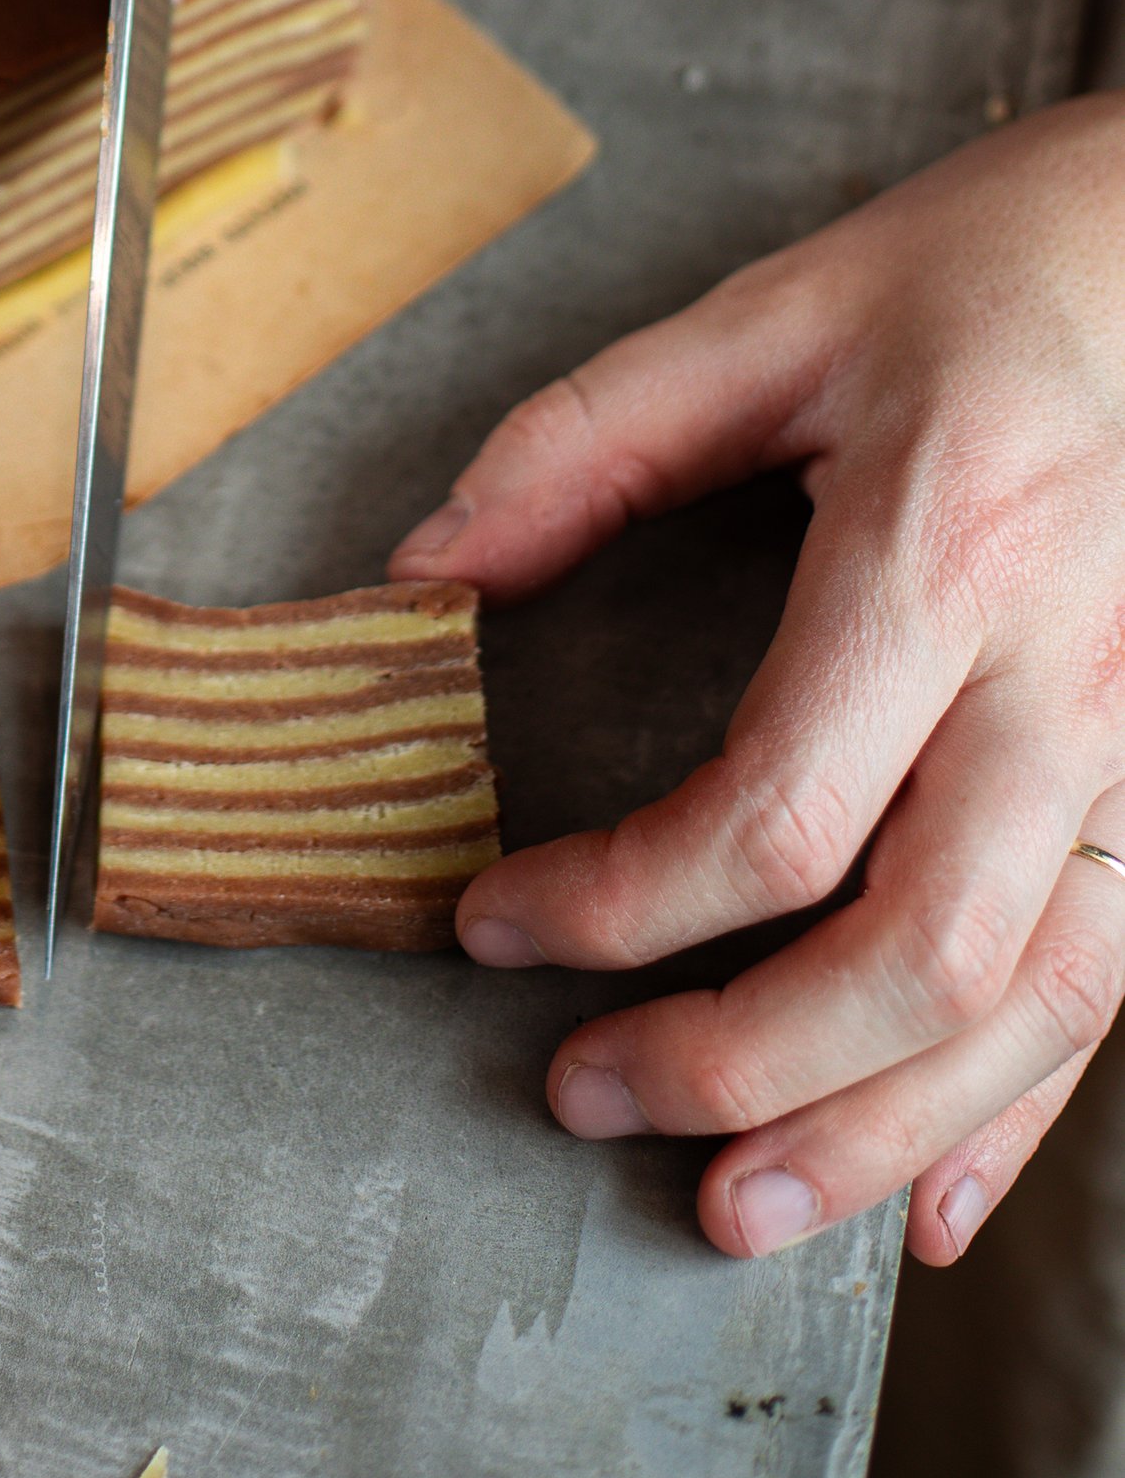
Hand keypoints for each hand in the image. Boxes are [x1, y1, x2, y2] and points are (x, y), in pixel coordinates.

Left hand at [388, 99, 1124, 1263]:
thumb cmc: (989, 266)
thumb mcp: (771, 314)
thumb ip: (582, 444)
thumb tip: (421, 570)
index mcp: (948, 551)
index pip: (776, 808)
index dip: (618, 900)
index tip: (492, 918)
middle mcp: (1070, 678)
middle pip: (914, 952)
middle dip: (737, 1061)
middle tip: (586, 1092)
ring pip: (1029, 1008)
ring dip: (873, 1133)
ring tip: (729, 1210)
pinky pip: (1115, 991)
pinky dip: (1019, 1120)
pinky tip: (918, 1201)